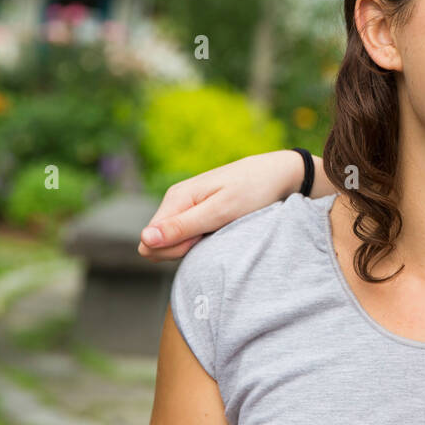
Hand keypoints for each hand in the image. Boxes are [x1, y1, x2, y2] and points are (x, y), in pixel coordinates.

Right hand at [136, 150, 306, 261]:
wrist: (280, 174)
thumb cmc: (254, 190)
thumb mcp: (221, 211)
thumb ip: (183, 227)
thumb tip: (145, 239)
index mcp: (176, 198)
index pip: (149, 242)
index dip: (175, 250)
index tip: (203, 240)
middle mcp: (176, 202)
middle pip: (158, 245)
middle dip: (184, 250)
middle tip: (216, 234)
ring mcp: (187, 207)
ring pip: (174, 243)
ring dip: (196, 246)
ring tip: (222, 230)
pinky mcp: (199, 213)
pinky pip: (189, 238)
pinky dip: (205, 241)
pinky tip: (222, 231)